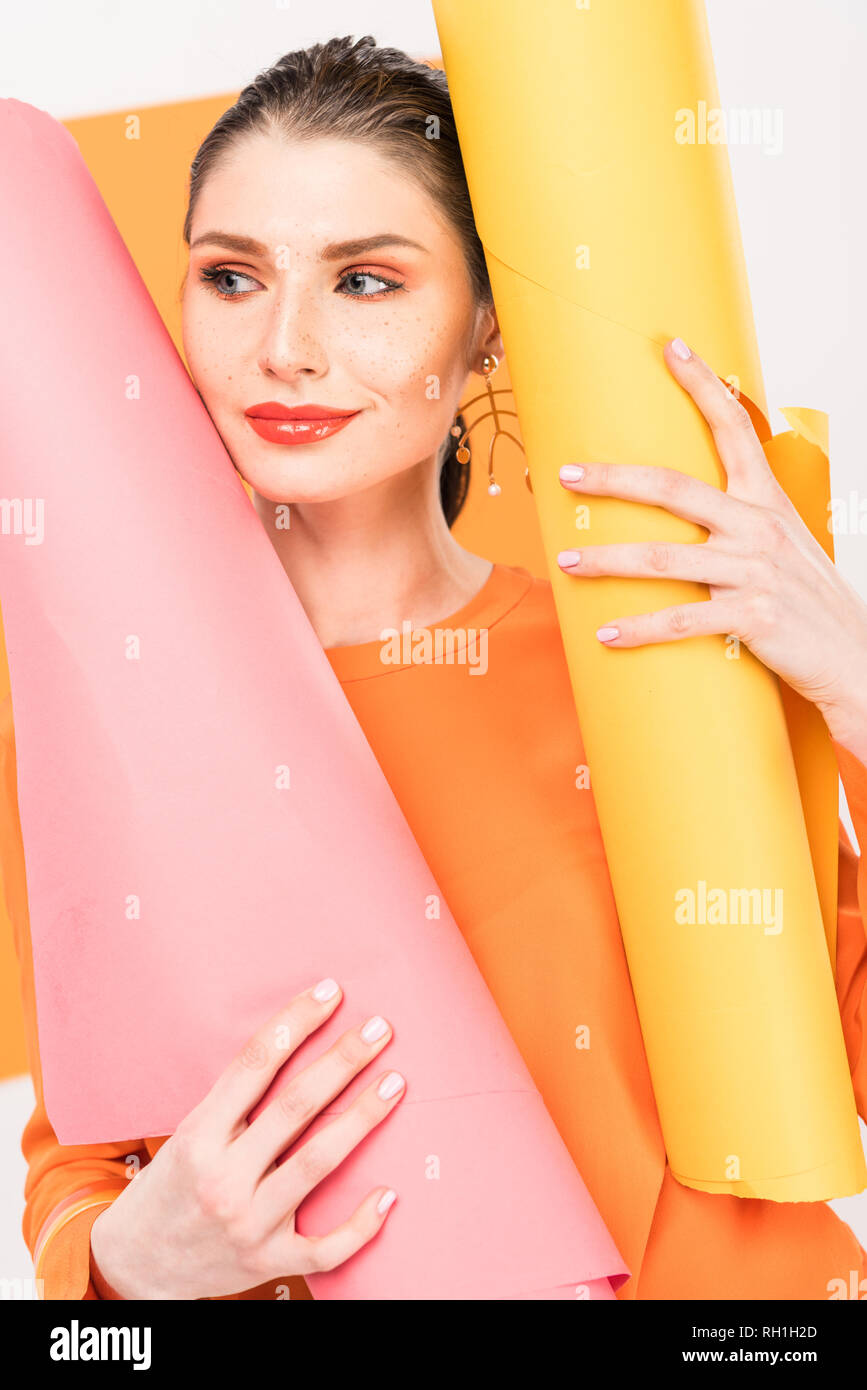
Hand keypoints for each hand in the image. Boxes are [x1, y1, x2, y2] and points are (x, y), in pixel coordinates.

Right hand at [89, 979, 403, 1298]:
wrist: (136, 1265)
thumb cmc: (170, 1186)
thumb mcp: (187, 1134)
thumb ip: (235, 1100)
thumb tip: (299, 1040)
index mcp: (197, 1136)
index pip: (254, 1063)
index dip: (296, 1022)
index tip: (332, 992)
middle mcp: (222, 1179)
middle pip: (295, 1106)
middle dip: (343, 1061)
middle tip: (380, 1030)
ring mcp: (248, 1224)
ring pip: (317, 1163)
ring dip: (362, 1118)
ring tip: (395, 1083)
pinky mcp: (269, 1262)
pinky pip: (326, 1248)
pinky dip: (361, 1224)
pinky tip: (388, 1193)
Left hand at [556, 337, 866, 756]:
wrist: (852, 655)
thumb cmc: (805, 599)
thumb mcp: (781, 544)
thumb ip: (739, 520)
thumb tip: (690, 505)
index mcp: (765, 502)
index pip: (733, 429)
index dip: (702, 385)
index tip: (671, 347)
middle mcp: (758, 529)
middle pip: (673, 490)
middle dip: (614, 480)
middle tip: (566, 474)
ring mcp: (754, 573)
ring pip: (664, 560)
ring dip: (607, 560)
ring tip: (567, 561)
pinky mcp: (751, 618)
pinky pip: (682, 622)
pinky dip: (640, 629)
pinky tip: (606, 633)